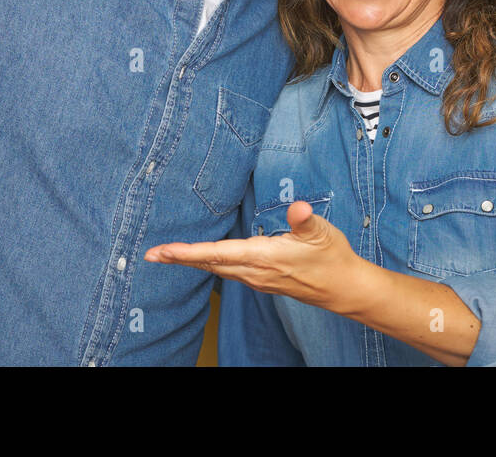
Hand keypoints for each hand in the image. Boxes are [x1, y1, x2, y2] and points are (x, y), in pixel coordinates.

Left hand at [145, 200, 364, 312]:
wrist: (344, 289)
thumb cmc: (332, 258)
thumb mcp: (321, 233)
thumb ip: (304, 219)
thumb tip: (297, 207)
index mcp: (263, 257)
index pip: (217, 253)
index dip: (188, 251)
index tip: (164, 251)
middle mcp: (255, 272)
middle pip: (210, 263)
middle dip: (180, 258)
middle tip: (151, 254)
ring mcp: (258, 279)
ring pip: (218, 269)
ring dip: (193, 260)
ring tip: (169, 254)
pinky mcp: (263, 280)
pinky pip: (229, 272)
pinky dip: (211, 263)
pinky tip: (205, 258)